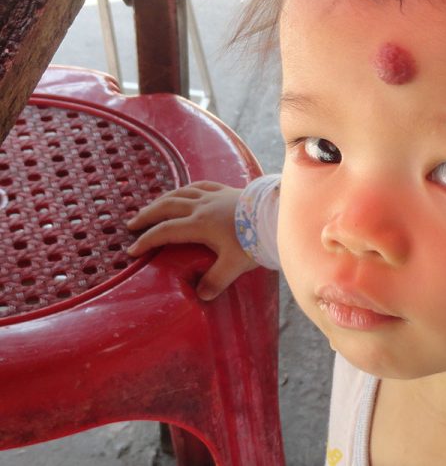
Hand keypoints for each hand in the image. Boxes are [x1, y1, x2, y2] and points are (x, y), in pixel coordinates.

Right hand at [126, 181, 258, 300]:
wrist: (277, 216)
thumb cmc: (255, 241)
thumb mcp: (235, 265)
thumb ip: (216, 281)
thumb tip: (201, 296)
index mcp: (199, 224)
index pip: (164, 232)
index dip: (146, 241)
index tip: (132, 250)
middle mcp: (202, 206)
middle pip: (166, 207)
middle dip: (147, 216)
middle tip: (132, 224)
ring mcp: (214, 195)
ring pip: (180, 193)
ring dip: (163, 200)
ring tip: (152, 207)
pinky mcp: (227, 189)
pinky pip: (200, 185)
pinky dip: (186, 189)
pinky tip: (184, 191)